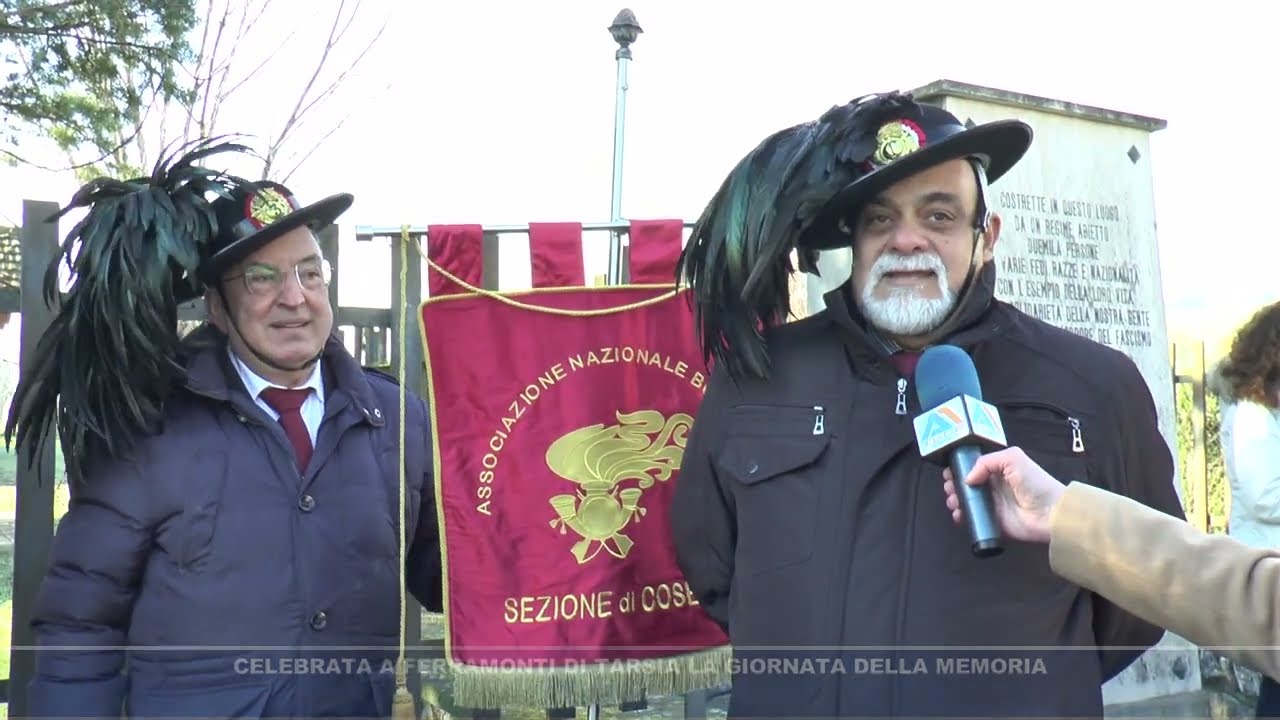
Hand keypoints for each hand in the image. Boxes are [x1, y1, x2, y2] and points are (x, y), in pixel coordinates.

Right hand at [942, 447, 1067, 543]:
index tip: (949, 472)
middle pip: (965, 484)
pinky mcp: (992, 522)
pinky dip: (961, 517)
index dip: (958, 468)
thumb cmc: (1034, 482)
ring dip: (954, 500)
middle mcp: (992, 486)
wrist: (1050, 512)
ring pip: (965, 501)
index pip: (972, 466)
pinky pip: (972, 519)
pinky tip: (959, 515)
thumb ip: (987, 462)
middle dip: (953, 485)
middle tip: (950, 488)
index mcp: (997, 469)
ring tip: (954, 501)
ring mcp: (991, 505)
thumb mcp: (1013, 458)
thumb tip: (968, 478)